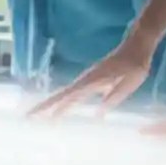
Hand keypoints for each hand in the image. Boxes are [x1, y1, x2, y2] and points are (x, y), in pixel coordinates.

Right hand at [27, 36, 153, 118]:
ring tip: (45, 118)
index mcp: (92, 81)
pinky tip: (66, 108)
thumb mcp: (129, 83)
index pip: (68, 96)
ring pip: (68, 94)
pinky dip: (67, 101)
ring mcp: (88, 79)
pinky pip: (76, 92)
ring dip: (54, 104)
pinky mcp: (93, 79)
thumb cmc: (135, 64)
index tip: (36, 114)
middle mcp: (86, 80)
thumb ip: (114, 96)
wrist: (136, 46)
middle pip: (62, 95)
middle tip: (29, 118)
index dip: (52, 106)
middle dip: (45, 107)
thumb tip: (98, 114)